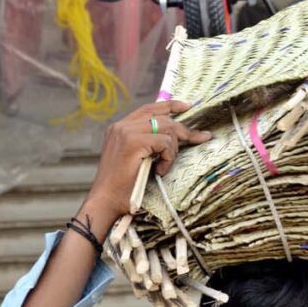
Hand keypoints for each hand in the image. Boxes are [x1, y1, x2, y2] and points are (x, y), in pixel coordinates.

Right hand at [83, 100, 212, 229]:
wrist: (106, 201)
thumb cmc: (123, 188)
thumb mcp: (136, 160)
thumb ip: (147, 145)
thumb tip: (171, 138)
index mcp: (121, 128)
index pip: (149, 108)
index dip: (170, 105)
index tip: (188, 107)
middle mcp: (122, 126)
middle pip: (163, 118)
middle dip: (184, 130)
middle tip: (201, 138)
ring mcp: (126, 132)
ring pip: (166, 129)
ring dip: (173, 150)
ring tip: (165, 166)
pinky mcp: (133, 142)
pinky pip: (164, 143)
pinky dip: (168, 158)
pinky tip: (159, 171)